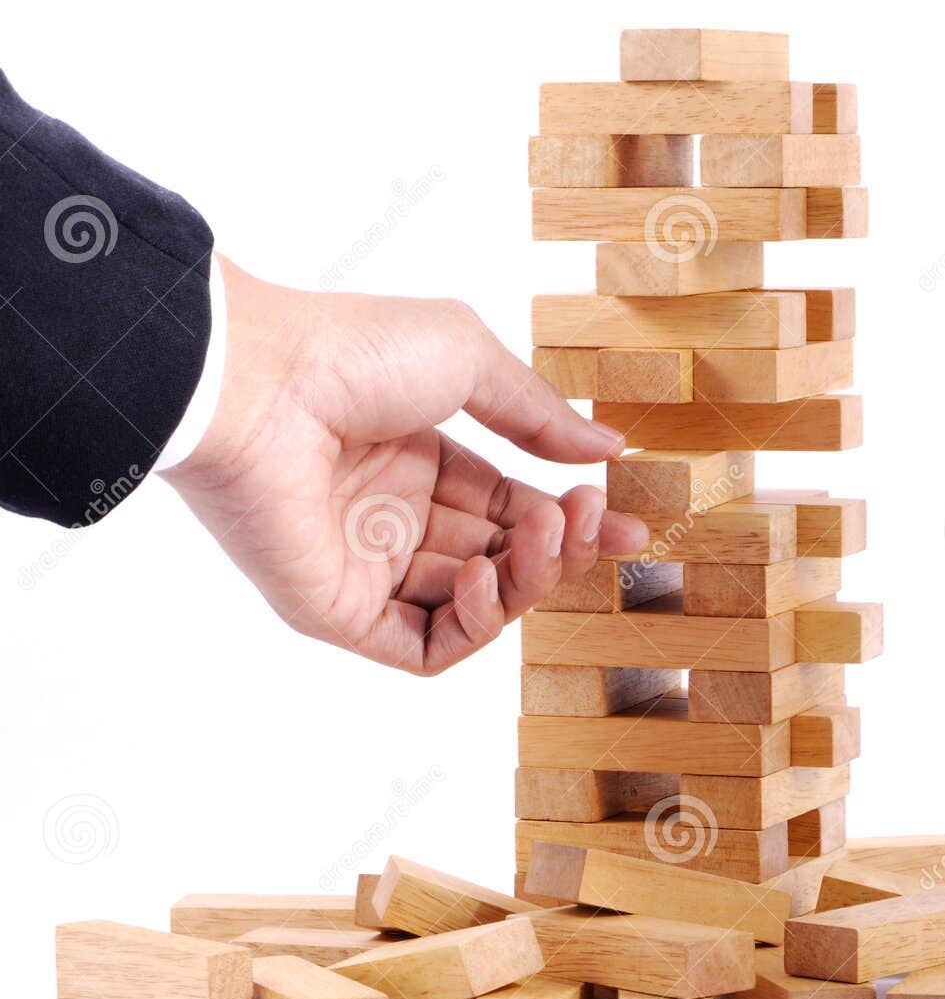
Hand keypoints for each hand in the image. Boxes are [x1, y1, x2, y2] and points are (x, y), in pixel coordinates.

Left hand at [162, 258, 648, 673]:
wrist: (260, 381)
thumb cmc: (351, 352)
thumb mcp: (468, 360)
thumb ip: (538, 414)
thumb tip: (608, 449)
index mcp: (415, 457)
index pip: (509, 506)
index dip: (571, 518)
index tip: (630, 521)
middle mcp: (391, 516)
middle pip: (501, 559)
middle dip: (562, 548)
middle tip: (591, 518)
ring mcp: (365, 566)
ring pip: (474, 608)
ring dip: (529, 580)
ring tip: (548, 533)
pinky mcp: (338, 611)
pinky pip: (425, 646)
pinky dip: (476, 625)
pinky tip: (487, 575)